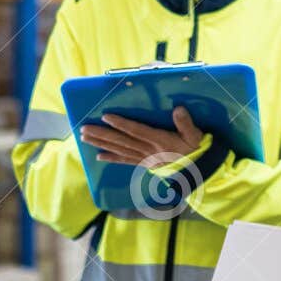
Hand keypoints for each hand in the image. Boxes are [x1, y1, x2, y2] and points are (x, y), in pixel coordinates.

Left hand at [81, 107, 203, 166]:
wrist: (196, 170)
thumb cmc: (195, 149)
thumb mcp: (195, 135)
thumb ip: (186, 123)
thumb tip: (178, 109)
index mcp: (159, 140)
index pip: (137, 130)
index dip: (122, 124)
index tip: (106, 116)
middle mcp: (148, 150)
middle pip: (121, 141)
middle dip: (102, 134)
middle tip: (84, 128)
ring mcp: (144, 158)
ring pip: (119, 149)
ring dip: (101, 143)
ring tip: (85, 138)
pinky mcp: (144, 164)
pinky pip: (125, 161)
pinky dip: (111, 158)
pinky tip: (99, 156)